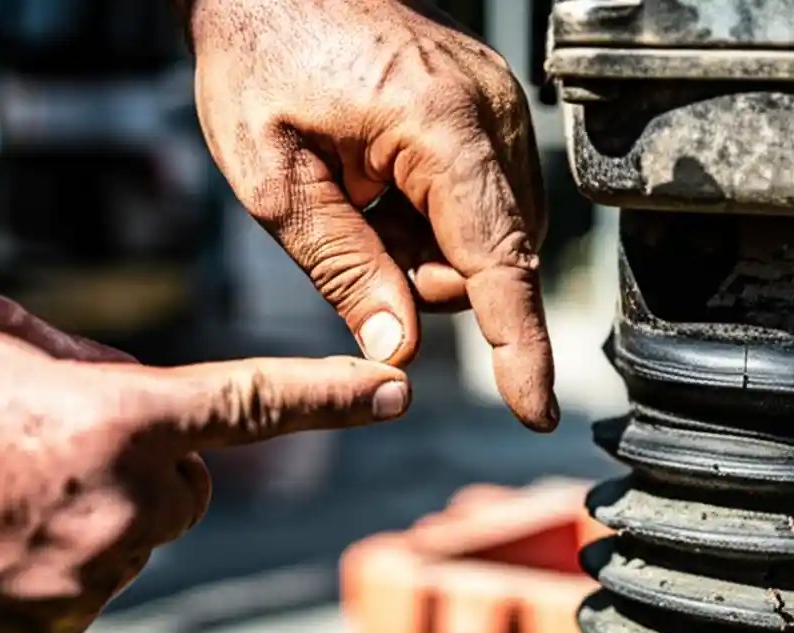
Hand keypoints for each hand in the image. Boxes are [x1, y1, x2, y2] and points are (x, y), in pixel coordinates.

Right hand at [0, 295, 408, 632]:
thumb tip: (138, 389)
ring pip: (132, 544)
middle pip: (189, 492)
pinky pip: (81, 594)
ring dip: (94, 517)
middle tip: (68, 449)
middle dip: (155, 469)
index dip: (330, 397)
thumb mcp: (1, 335)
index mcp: (119, 417)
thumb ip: (95, 363)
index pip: (252, 406)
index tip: (391, 392)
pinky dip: (54, 569)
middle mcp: (119, 508)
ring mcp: (82, 583)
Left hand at [188, 0, 556, 430]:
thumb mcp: (277, 182)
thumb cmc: (259, 60)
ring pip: (493, 230)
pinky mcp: (488, 104)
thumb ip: (344, 270)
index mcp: (441, 129)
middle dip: (433, 278)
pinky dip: (436, 215)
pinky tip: (384, 185)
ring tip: (364, 201)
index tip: (535, 412)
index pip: (497, 262)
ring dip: (432, 246)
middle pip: (497, 254)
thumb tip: (399, 350)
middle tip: (360, 237)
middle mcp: (490, 112)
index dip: (518, 346)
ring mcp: (497, 103)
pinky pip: (485, 195)